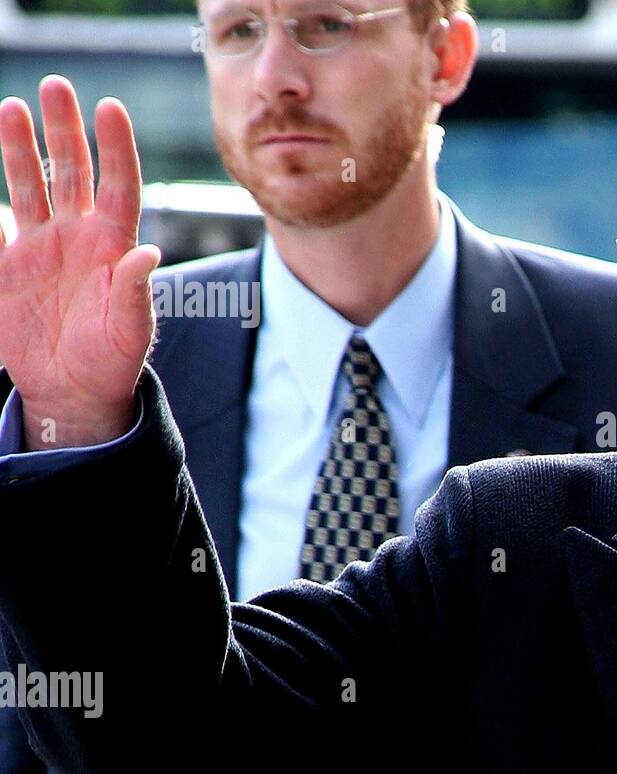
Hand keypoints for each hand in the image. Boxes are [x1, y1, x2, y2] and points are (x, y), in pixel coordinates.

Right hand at [0, 75, 158, 449]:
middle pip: (72, 171)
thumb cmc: (114, 360)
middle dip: (64, 129)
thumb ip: (137, 291)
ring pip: (31, 185)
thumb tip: (149, 256)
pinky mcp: (6, 267)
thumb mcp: (132, 329)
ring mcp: (40, 248)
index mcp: (113, 246)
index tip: (109, 107)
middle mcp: (78, 237)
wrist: (75, 391)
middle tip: (57, 86)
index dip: (115, 147)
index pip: (118, 185)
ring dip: (21, 148)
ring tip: (13, 107)